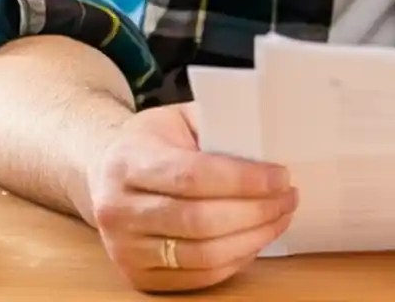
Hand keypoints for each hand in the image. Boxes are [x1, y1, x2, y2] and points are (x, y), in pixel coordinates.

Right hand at [84, 102, 297, 291]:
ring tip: (279, 218)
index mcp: (128, 161)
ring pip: (202, 254)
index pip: (192, 176)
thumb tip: (270, 144)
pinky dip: (235, 261)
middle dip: (256, 211)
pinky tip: (255, 240)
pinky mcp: (137, 275)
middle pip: (199, 220)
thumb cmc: (154, 142)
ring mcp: (124, 248)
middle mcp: (118, 209)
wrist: (105, 172)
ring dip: (252, 239)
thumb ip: (220, 125)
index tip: (280, 177)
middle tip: (288, 197)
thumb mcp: (179, 118)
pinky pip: (197, 277)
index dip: (243, 180)